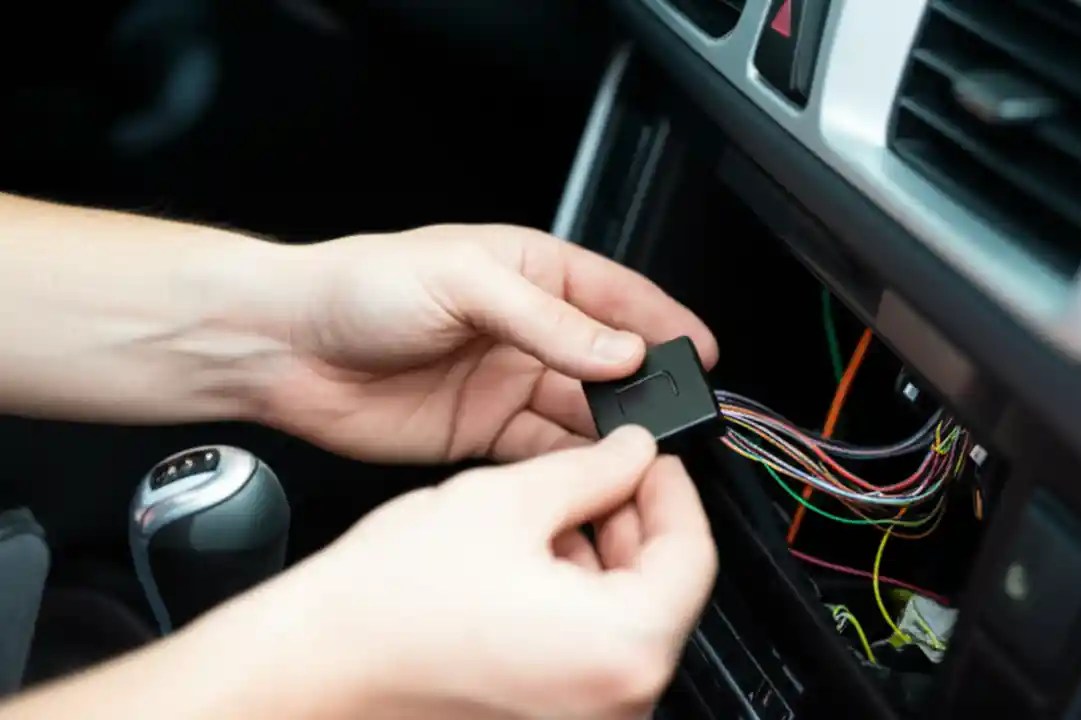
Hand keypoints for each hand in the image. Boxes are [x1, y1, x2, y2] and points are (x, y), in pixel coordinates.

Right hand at [209, 427, 716, 718]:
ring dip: (602, 555)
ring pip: (623, 617)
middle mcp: (618, 701)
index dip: (672, 487)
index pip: (694, 552)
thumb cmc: (387, 604)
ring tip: (556, 506)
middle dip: (633, 518)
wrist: (309, 667)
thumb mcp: (508, 500)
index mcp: (624, 648)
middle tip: (605, 468)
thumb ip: (592, 470)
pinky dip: (575, 600)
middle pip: (660, 588)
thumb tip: (632, 454)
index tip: (651, 456)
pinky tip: (534, 555)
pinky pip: (588, 650)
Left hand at [255, 225, 716, 462]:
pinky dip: (567, 466)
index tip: (702, 354)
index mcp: (530, 273)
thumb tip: (618, 350)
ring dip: (608, 433)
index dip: (664, 324)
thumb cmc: (359, 287)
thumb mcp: (463, 283)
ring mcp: (505, 384)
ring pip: (579, 414)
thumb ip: (547, 321)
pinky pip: (541, 452)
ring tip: (638, 453)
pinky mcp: (481, 434)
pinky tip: (586, 475)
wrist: (283, 347)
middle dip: (642, 390)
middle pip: (606, 363)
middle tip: (673, 419)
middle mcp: (526, 330)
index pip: (617, 298)